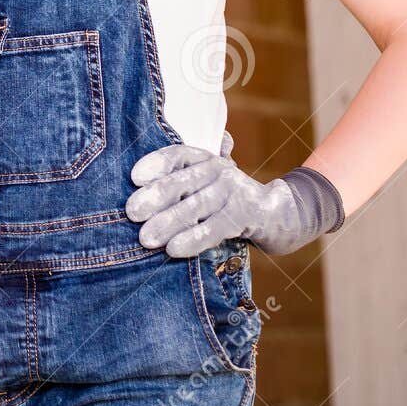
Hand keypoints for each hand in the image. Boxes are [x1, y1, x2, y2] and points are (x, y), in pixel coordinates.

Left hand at [125, 129, 340, 257]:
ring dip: (168, 223)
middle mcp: (218, 170)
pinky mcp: (245, 216)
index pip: (177, 155)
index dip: (155, 164)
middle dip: (154, 198)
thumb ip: (178, 183)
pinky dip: (192, 239)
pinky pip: (214, 229)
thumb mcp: (204, 183)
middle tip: (131, 212)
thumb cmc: (224, 198)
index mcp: (204, 158)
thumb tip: (136, 197)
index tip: (134, 177)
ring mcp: (233, 192)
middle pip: (181, 183)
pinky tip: (173, 250)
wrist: (275, 213)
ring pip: (195, 208)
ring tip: (145, 238)